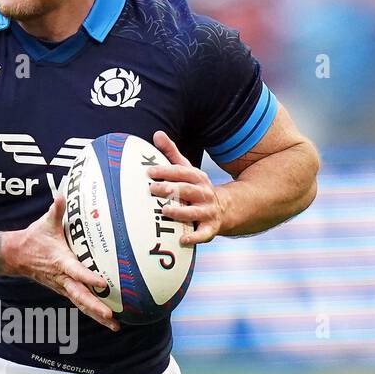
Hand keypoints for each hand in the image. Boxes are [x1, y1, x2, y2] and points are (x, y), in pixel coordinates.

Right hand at [1, 191, 119, 330]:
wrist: (17, 255)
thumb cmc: (35, 237)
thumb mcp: (45, 223)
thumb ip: (55, 210)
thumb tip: (61, 196)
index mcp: (60, 261)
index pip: (76, 271)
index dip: (88, 277)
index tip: (102, 282)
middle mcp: (62, 278)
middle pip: (80, 296)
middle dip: (95, 306)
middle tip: (110, 316)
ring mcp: (63, 286)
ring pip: (81, 304)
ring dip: (97, 316)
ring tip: (115, 326)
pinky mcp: (65, 290)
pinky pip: (80, 303)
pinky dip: (93, 312)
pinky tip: (108, 321)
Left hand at [145, 131, 223, 245]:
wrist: (225, 208)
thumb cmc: (196, 188)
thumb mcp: (188, 170)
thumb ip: (172, 153)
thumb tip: (157, 134)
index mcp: (197, 178)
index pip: (181, 172)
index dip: (166, 171)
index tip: (149, 172)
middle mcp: (204, 194)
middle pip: (187, 190)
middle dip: (170, 189)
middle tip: (153, 189)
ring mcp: (208, 211)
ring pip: (194, 212)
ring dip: (180, 212)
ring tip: (165, 211)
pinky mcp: (210, 229)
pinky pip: (202, 234)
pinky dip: (194, 238)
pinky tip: (182, 240)